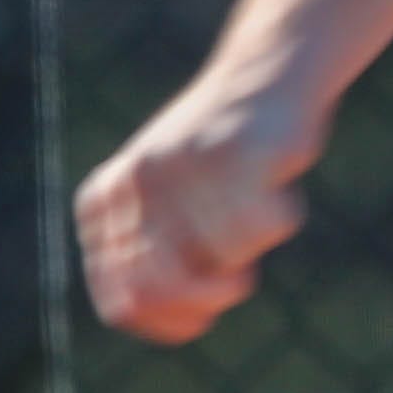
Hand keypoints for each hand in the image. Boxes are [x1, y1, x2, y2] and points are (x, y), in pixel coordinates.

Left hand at [73, 67, 321, 343]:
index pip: (120, 302)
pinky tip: (276, 181)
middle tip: (234, 281)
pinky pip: (264, 226)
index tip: (199, 318)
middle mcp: (140, 175)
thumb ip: (155, 266)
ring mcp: (186, 161)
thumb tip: (180, 323)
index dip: (165, 322)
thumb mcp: (168, 204)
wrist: (264, 69)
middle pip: (165, 287)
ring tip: (253, 201)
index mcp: (111, 195)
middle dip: (208, 297)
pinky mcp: (238, 148)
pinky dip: (281, 215)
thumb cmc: (219, 152)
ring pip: (226, 258)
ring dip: (250, 248)